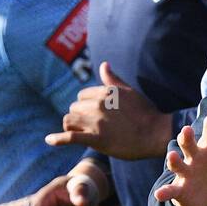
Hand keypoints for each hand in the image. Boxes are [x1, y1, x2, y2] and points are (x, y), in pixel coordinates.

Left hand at [45, 61, 170, 159]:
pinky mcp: (96, 139)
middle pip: (74, 108)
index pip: (82, 96)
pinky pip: (70, 137)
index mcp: (105, 93)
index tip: (94, 114)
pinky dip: (57, 139)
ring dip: (72, 127)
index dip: (86, 106)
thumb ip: (113, 79)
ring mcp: (96, 122)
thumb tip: (103, 65)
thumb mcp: (130, 92)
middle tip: (91, 126)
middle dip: (80, 116)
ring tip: (80, 132)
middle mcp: (98, 105)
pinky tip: (50, 140)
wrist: (156, 134)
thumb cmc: (146, 113)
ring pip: (69, 121)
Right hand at [152, 102, 206, 205]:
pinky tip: (160, 194)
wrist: (206, 197)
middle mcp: (195, 157)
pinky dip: (165, 192)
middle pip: (189, 144)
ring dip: (173, 160)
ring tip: (171, 156)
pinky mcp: (180, 189)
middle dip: (186, 138)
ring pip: (177, 163)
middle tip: (187, 129)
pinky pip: (171, 190)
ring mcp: (186, 172)